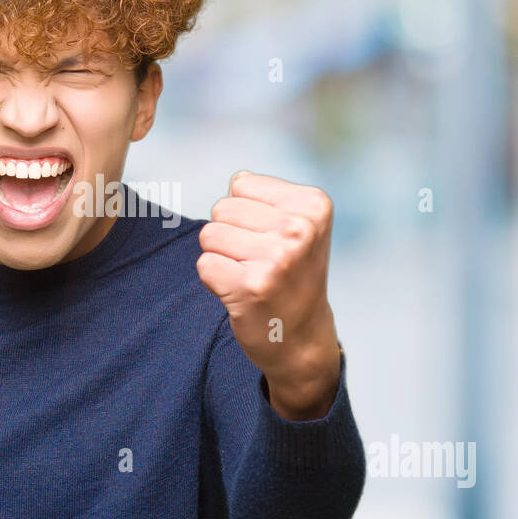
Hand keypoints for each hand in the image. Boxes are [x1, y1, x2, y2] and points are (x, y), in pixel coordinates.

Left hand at [196, 171, 341, 419]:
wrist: (302, 338)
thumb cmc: (291, 275)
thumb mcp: (297, 225)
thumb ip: (264, 195)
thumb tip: (237, 180)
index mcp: (313, 205)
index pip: (242, 184)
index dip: (246, 214)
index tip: (272, 240)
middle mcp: (299, 229)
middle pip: (222, 208)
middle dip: (230, 234)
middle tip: (259, 262)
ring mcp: (277, 259)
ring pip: (209, 234)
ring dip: (221, 257)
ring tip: (250, 275)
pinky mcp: (252, 287)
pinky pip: (204, 265)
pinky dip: (215, 281)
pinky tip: (241, 293)